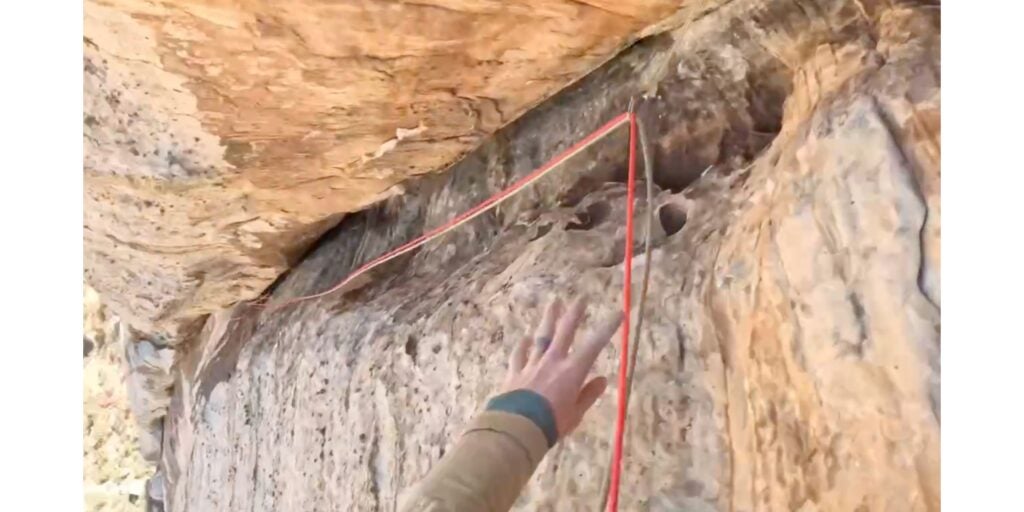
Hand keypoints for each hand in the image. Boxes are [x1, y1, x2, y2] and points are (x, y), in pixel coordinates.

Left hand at [501, 298, 622, 436]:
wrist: (517, 427)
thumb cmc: (552, 424)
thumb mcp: (576, 414)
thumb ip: (588, 395)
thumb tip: (602, 380)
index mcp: (571, 371)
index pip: (594, 345)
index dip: (607, 328)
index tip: (618, 313)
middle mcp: (552, 362)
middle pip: (565, 331)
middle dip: (574, 313)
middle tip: (581, 298)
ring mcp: (532, 364)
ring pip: (541, 337)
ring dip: (549, 319)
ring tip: (554, 303)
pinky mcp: (515, 372)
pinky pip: (519, 355)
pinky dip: (523, 346)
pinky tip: (525, 338)